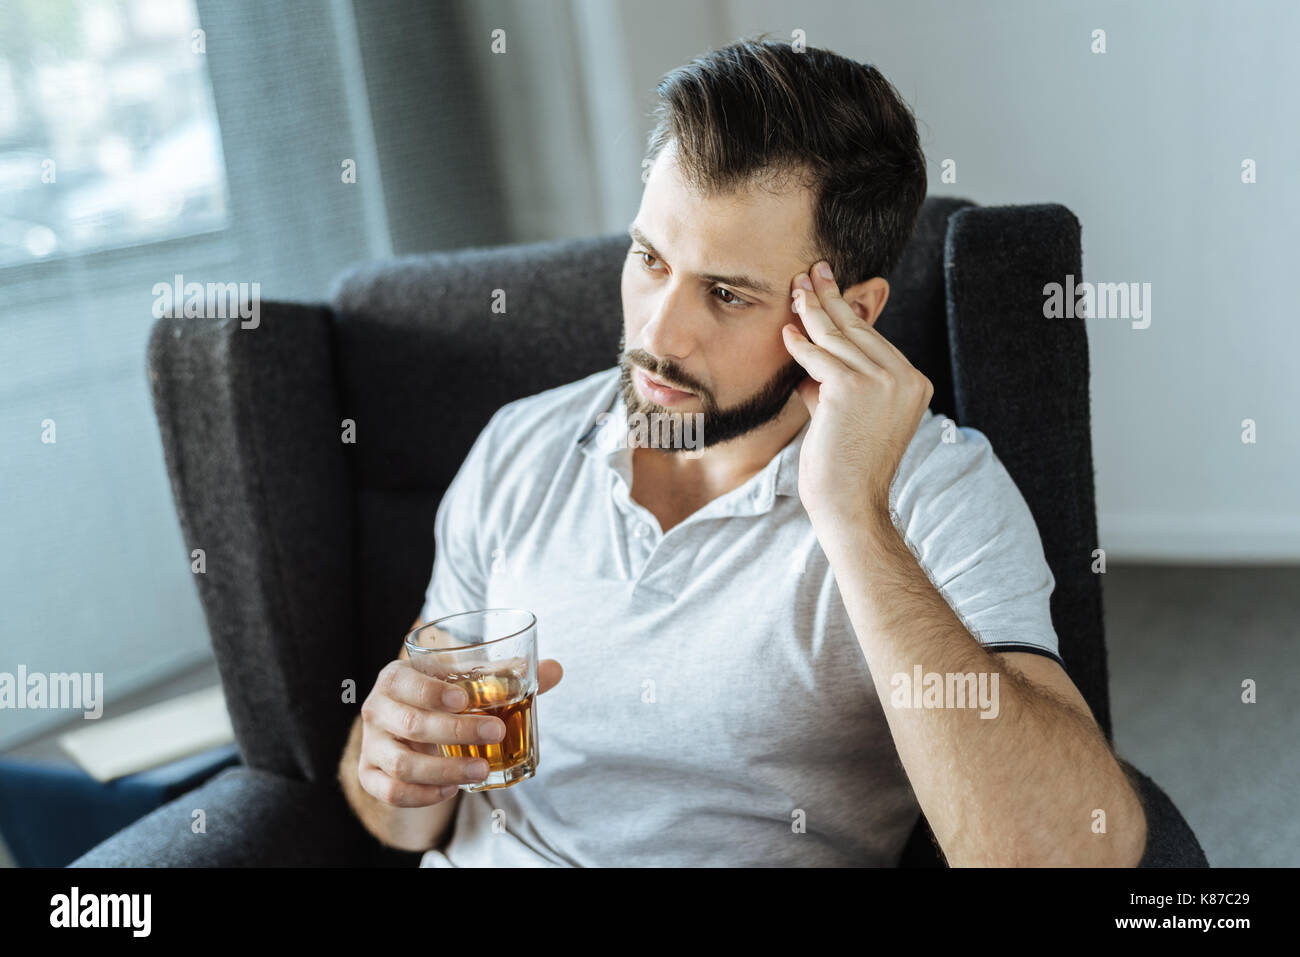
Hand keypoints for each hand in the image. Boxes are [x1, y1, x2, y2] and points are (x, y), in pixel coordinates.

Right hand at [357, 647, 562, 806]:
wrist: (404, 724)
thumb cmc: (439, 696)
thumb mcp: (463, 681)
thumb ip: (505, 675)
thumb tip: (556, 669)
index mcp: (396, 677)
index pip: (407, 682)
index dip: (434, 692)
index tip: (467, 700)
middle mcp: (377, 708)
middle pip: (411, 724)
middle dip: (456, 732)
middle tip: (495, 734)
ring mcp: (371, 744)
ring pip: (402, 764)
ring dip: (444, 770)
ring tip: (481, 772)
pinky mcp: (370, 774)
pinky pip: (391, 791)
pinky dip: (422, 795)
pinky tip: (450, 790)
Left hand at [781, 260, 932, 528]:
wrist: (850, 505)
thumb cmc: (845, 469)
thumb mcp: (847, 417)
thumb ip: (836, 385)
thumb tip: (808, 359)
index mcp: (914, 384)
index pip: (874, 340)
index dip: (847, 313)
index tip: (829, 288)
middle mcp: (906, 378)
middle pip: (859, 329)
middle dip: (831, 298)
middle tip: (811, 271)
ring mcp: (883, 381)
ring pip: (837, 338)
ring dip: (811, 311)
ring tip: (794, 290)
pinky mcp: (853, 388)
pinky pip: (818, 357)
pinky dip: (799, 344)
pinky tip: (786, 332)